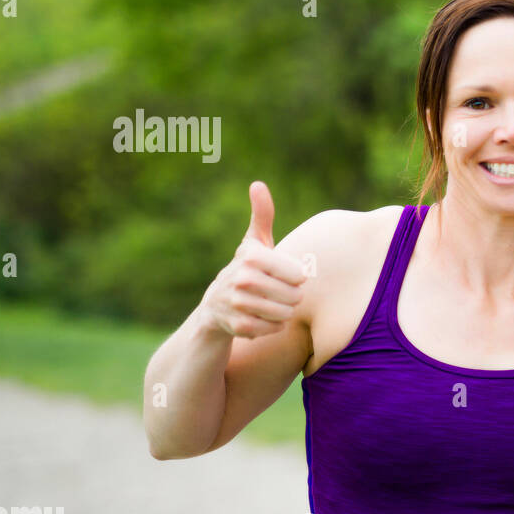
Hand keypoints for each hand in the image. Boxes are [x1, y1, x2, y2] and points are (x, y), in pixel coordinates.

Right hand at [201, 181, 306, 337]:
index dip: (297, 277)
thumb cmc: (247, 270)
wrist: (215, 307)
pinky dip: (273, 326)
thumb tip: (257, 184)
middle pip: (295, 296)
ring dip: (284, 312)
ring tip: (271, 304)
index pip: (298, 274)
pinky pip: (274, 329)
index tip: (286, 275)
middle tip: (279, 293)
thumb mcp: (255, 243)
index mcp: (250, 257)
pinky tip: (262, 318)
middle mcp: (240, 279)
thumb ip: (262, 215)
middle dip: (292, 297)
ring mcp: (236, 304)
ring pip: (285, 314)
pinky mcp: (237, 326)